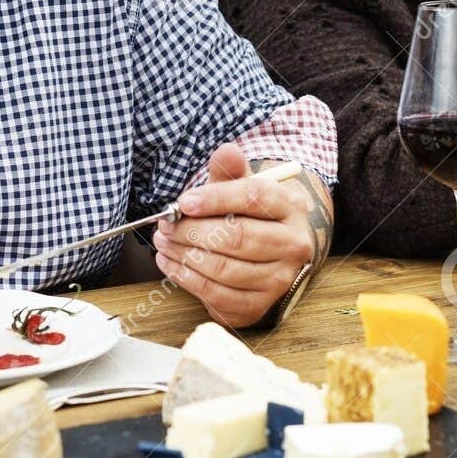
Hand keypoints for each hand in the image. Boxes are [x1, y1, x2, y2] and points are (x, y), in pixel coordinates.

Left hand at [152, 145, 327, 328]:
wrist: (270, 256)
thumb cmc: (250, 218)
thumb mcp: (242, 188)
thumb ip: (230, 172)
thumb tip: (226, 151)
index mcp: (290, 208)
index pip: (253, 197)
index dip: (214, 198)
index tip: (183, 202)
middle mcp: (292, 245)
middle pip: (237, 237)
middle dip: (191, 231)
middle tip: (165, 225)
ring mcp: (279, 279)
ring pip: (224, 268)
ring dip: (184, 255)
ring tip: (163, 242)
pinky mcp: (258, 306)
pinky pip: (216, 294)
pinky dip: (186, 278)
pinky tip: (170, 263)